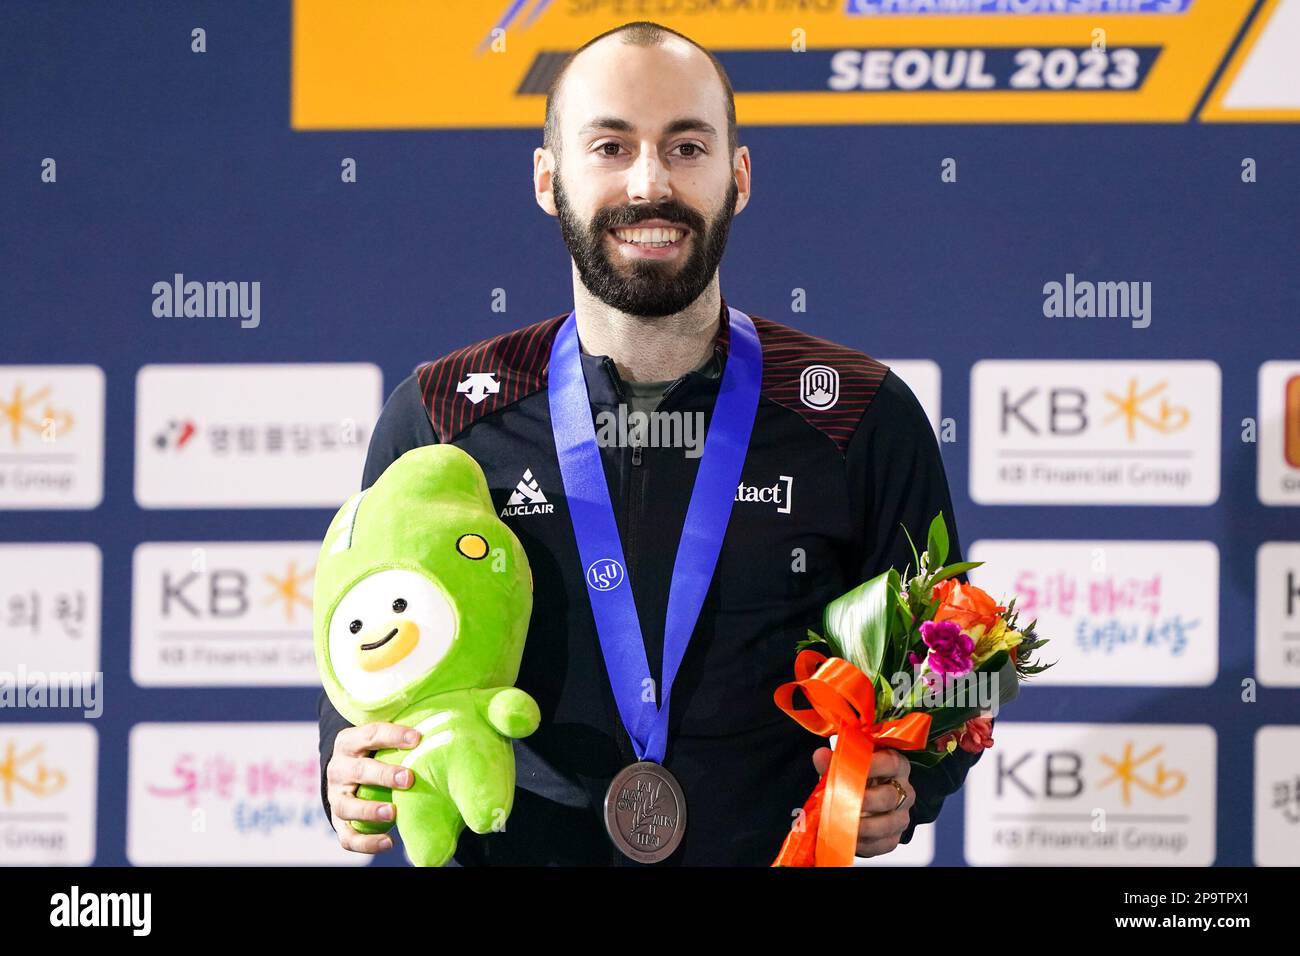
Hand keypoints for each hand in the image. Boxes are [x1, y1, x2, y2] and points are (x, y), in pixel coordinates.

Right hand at [327, 722, 421, 853]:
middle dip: (383, 775)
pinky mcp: (339, 822)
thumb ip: (402, 737)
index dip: (393, 736)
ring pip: (347, 805)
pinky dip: (366, 843)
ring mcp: (336, 797)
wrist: (345, 775)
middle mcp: (338, 769)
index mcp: (349, 742)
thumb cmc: (374, 753)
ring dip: (369, 810)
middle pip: (358, 770)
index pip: (370, 734)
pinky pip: (348, 836)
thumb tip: (444, 729)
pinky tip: (389, 842)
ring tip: (393, 813)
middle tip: (408, 778)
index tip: (417, 739)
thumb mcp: (380, 740)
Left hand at [811, 746, 914, 858]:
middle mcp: (903, 791)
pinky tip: (847, 838)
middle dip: (863, 800)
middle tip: (842, 801)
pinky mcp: (894, 837)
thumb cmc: (860, 778)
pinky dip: (863, 843)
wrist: (867, 802)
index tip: (851, 767)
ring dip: (862, 825)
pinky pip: (882, 843)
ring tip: (841, 823)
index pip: (891, 763)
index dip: (872, 765)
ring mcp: (901, 816)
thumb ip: (834, 761)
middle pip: (888, 796)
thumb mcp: (848, 766)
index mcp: (897, 766)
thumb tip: (821, 756)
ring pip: (887, 823)